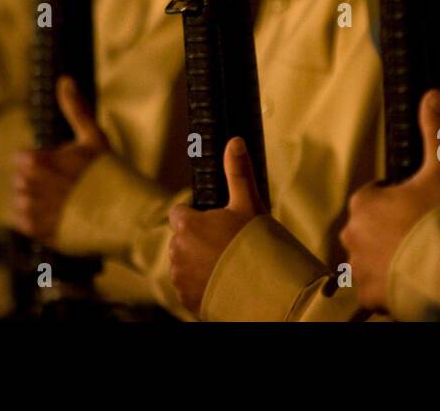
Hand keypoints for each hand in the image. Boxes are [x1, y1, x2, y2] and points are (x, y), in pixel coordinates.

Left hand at [11, 78, 106, 241]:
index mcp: (48, 162)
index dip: (37, 162)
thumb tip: (65, 79)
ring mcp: (45, 213)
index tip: (55, 167)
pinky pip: (25, 225)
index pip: (22, 161)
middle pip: (19, 182)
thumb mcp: (94, 137)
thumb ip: (75, 109)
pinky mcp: (50, 234)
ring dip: (32, 200)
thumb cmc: (113, 173)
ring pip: (20, 204)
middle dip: (35, 181)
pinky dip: (32, 219)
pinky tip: (51, 214)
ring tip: (56, 199)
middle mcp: (42, 188)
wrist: (132, 215)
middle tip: (58, 184)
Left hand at [168, 137, 266, 314]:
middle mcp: (176, 251)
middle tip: (226, 246)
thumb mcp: (248, 204)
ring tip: (226, 266)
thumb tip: (235, 140)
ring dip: (197, 264)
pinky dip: (200, 286)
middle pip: (182, 240)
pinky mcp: (185, 300)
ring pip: (184, 264)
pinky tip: (222, 283)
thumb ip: (238, 172)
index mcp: (187, 225)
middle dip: (198, 241)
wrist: (262, 290)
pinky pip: (188, 288)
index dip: (196, 217)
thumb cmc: (255, 243)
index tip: (215, 222)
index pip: (179, 214)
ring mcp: (180, 278)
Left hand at [340, 89, 439, 311]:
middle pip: (369, 228)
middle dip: (390, 230)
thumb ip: (435, 131)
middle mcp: (352, 234)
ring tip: (418, 260)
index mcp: (364, 203)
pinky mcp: (368, 295)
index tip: (420, 208)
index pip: (375, 197)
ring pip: (369, 257)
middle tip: (421, 235)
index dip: (398, 200)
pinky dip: (388, 285)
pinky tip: (411, 280)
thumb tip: (432, 94)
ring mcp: (358, 267)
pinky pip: (374, 288)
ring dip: (387, 258)